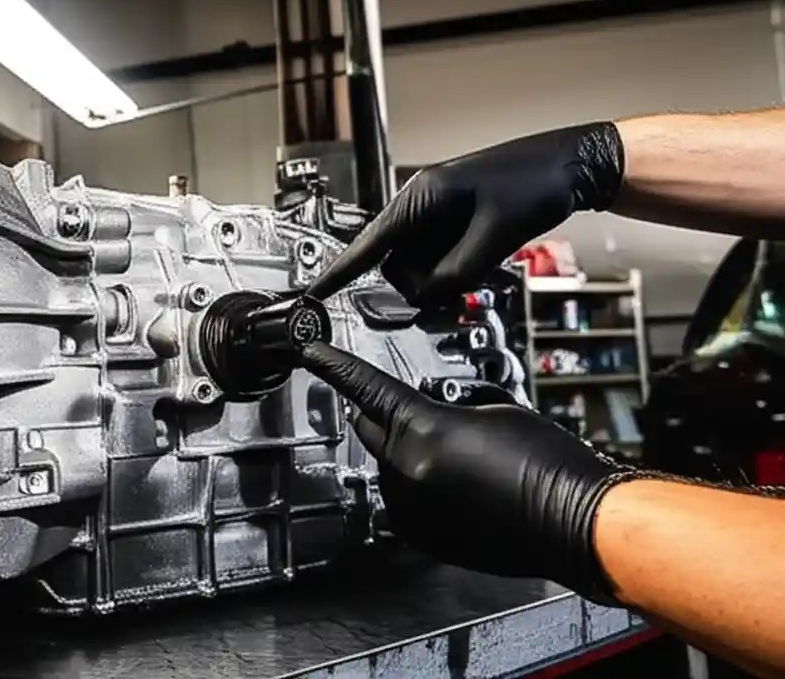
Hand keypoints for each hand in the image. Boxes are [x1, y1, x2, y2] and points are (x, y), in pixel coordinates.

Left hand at [301, 341, 634, 602]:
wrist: (575, 522)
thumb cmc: (549, 466)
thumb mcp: (496, 411)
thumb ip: (446, 407)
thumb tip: (429, 410)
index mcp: (422, 430)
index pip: (365, 389)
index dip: (336, 368)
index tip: (314, 354)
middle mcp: (406, 470)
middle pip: (371, 428)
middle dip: (384, 415)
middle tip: (416, 410)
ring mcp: (411, 507)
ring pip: (387, 466)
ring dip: (409, 455)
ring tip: (463, 460)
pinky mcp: (422, 535)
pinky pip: (405, 500)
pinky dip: (422, 488)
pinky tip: (462, 487)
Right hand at [307, 122, 624, 306]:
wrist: (574, 167)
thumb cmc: (536, 184)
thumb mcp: (494, 236)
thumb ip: (454, 273)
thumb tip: (425, 296)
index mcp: (421, 197)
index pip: (368, 243)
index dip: (340, 272)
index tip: (315, 293)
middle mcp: (423, 205)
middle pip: (396, 262)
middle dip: (419, 283)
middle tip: (454, 289)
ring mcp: (439, 215)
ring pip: (419, 264)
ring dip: (441, 279)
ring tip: (479, 270)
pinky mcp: (455, 224)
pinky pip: (439, 258)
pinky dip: (454, 272)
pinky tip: (482, 264)